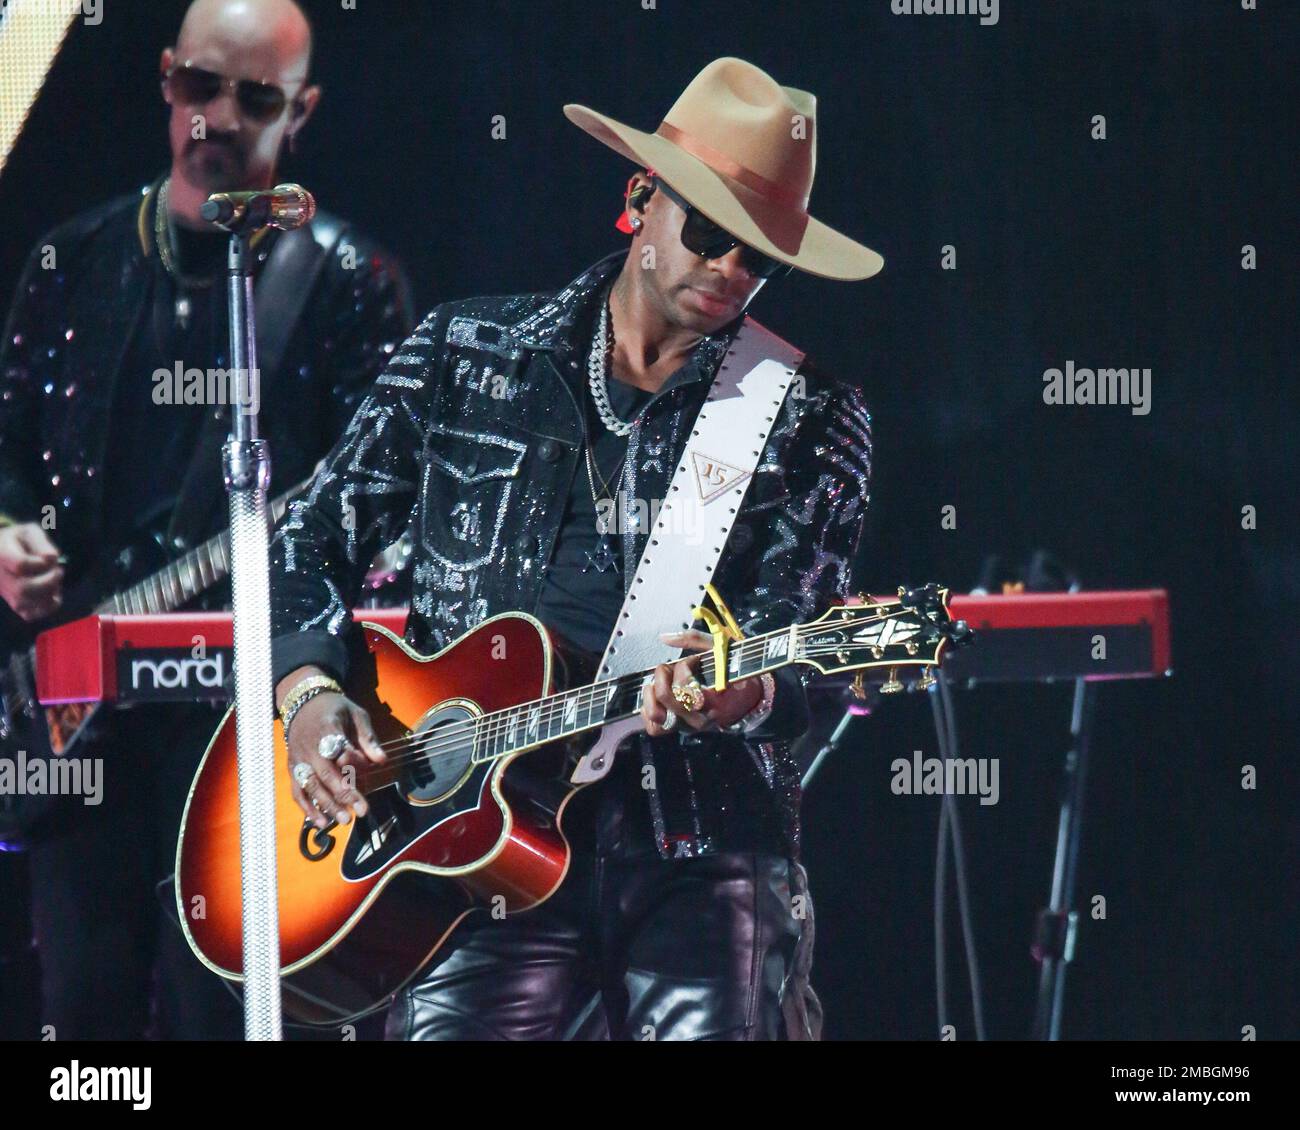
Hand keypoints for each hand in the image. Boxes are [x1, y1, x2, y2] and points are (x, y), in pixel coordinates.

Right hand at [0, 523, 63, 621]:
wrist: (1, 553)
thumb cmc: (19, 540)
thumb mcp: (29, 532)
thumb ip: (40, 542)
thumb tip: (51, 558)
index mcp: (1, 555)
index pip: (22, 565)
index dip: (41, 564)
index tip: (49, 558)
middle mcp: (0, 577)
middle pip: (23, 589)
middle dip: (49, 581)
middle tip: (59, 571)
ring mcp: (6, 593)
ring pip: (25, 604)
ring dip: (49, 594)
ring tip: (54, 581)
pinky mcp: (15, 604)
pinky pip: (30, 615)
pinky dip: (47, 607)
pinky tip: (53, 594)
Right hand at [283, 690, 386, 829]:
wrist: (304, 705)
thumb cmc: (335, 710)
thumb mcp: (356, 715)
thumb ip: (368, 738)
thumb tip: (381, 760)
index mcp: (327, 729)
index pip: (341, 751)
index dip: (355, 763)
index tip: (369, 771)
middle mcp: (309, 747)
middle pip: (325, 774)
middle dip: (344, 793)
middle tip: (362, 811)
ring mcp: (298, 760)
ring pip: (311, 786)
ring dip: (327, 805)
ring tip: (345, 820)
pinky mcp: (293, 769)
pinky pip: (297, 791)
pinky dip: (307, 808)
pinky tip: (321, 822)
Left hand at [641, 629, 763, 736]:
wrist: (748, 700)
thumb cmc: (734, 672)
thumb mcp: (721, 650)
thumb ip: (694, 640)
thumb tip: (664, 637)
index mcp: (713, 700)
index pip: (685, 685)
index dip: (684, 666)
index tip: (693, 661)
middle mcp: (698, 717)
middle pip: (665, 696)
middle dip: (662, 675)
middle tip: (670, 668)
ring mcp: (687, 726)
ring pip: (654, 715)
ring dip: (651, 694)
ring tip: (660, 683)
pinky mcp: (679, 729)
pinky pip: (653, 727)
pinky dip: (649, 709)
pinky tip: (657, 696)